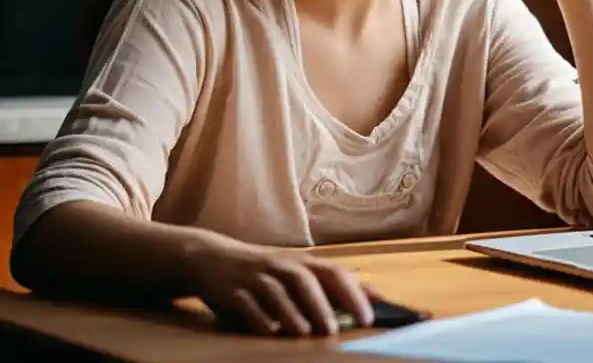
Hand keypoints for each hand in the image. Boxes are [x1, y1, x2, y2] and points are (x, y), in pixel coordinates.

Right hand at [184, 233, 376, 336]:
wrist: (213, 258)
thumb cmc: (269, 273)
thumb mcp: (301, 274)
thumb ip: (334, 287)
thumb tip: (378, 297)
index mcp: (303, 263)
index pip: (334, 273)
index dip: (353, 293)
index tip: (369, 317)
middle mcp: (282, 266)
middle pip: (305, 280)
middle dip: (321, 305)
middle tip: (334, 331)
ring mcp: (256, 277)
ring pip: (277, 292)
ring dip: (292, 313)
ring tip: (306, 334)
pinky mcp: (232, 290)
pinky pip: (247, 304)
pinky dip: (260, 319)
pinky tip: (271, 333)